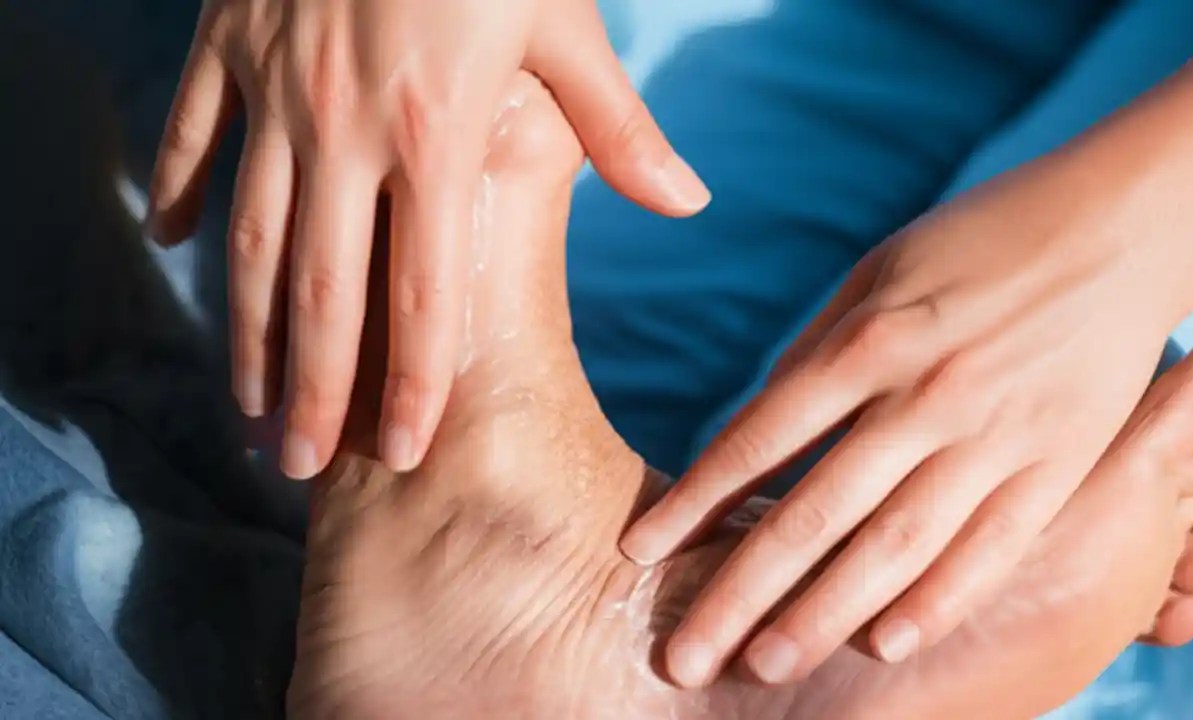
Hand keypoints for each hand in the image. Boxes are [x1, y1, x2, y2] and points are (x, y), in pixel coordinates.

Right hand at [147, 0, 709, 478]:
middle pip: (321, 294)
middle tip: (294, 467)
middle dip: (310, 391)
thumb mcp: (566, 23)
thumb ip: (616, 127)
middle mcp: (344, 130)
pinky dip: (178, 193)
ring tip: (247, 402)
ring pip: (248, 239)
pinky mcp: (226, 44)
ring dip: (245, 330)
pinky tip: (174, 249)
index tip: (397, 454)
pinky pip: (190, 136)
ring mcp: (273, 89)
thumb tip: (688, 204)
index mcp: (436, 135)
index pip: (420, 294)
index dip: (408, 384)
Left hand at [620, 158, 1179, 685]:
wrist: (1118, 229)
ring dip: (824, 615)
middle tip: (684, 654)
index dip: (694, 502)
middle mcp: (923, 395)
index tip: (639, 554)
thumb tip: (757, 434)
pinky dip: (938, 602)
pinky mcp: (1057, 465)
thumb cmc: (977, 242)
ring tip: (764, 666)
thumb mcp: (878, 273)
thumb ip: (818, 354)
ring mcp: (994, 435)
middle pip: (815, 512)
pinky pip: (990, 548)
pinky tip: (885, 645)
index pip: (758, 439)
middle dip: (741, 590)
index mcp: (867, 340)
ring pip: (895, 546)